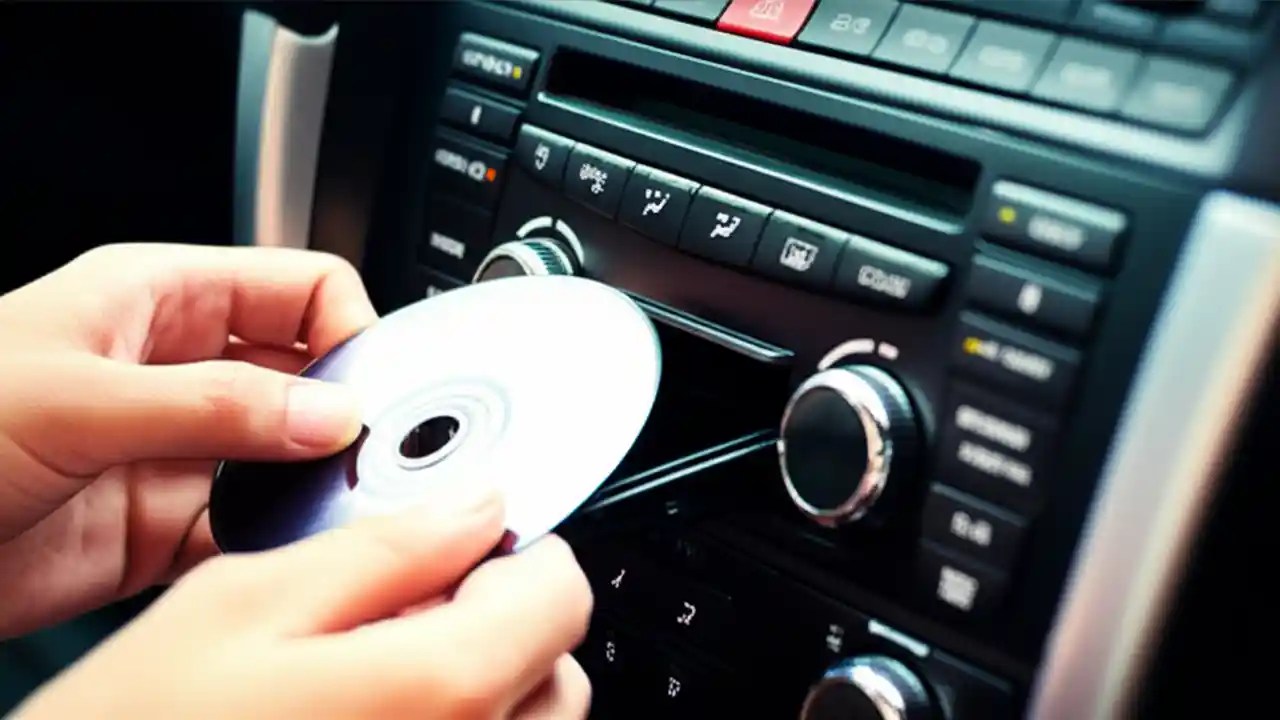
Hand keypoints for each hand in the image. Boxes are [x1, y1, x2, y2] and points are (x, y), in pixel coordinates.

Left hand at [0, 243, 376, 636]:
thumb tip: (327, 412)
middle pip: (307, 375)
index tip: (370, 390)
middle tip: (367, 453)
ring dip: (314, 483)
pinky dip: (275, 543)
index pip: (301, 288)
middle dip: (344, 412)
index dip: (349, 329)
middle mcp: (180, 371)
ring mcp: (175, 451)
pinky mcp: (163, 526)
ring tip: (330, 508)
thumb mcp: (74, 398)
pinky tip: (278, 551)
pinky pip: (248, 528)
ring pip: (286, 457)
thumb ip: (213, 404)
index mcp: (162, 301)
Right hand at [11, 482, 594, 718]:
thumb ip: (383, 549)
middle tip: (412, 610)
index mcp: (434, 690)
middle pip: (555, 670)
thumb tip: (477, 506)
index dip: (523, 553)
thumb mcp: (243, 605)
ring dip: (487, 685)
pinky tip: (374, 719)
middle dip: (503, 621)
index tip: (477, 545)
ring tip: (380, 675)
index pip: (561, 596)